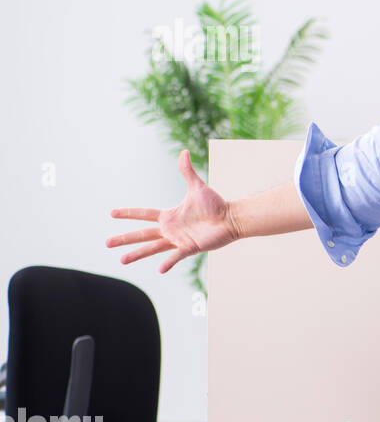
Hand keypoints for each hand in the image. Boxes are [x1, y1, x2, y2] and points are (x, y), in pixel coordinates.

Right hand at [106, 149, 239, 273]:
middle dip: (124, 238)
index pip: (143, 214)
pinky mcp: (190, 247)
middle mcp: (170, 230)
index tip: (111, 213)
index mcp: (169, 216)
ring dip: (137, 254)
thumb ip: (187, 171)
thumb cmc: (216, 205)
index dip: (128, 213)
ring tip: (121, 260)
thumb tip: (184, 152)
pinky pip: (176, 256)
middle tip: (106, 243)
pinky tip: (159, 269)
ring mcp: (178, 240)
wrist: (232, 218)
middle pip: (142, 234)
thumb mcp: (198, 186)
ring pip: (153, 248)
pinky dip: (168, 262)